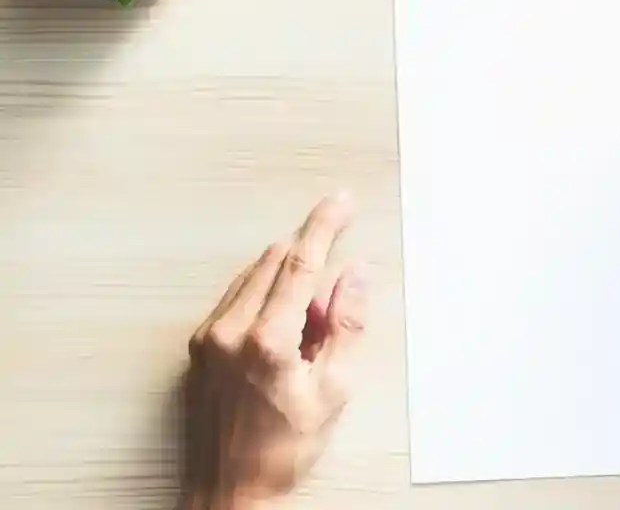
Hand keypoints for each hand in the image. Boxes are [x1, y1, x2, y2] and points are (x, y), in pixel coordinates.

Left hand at [182, 193, 368, 509]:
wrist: (230, 491)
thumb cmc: (283, 450)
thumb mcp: (334, 391)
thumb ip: (348, 325)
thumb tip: (356, 274)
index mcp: (266, 340)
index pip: (300, 263)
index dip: (324, 225)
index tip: (342, 201)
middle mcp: (228, 330)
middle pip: (274, 261)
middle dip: (311, 257)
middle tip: (339, 288)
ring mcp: (208, 337)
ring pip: (253, 276)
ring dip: (288, 278)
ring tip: (313, 328)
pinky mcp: (199, 346)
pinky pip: (236, 298)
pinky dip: (266, 296)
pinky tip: (285, 330)